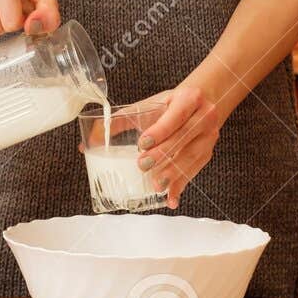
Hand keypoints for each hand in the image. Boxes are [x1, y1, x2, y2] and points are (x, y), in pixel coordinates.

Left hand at [127, 81, 227, 209]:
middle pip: (184, 137)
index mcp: (189, 99)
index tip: (143, 143)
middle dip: (163, 153)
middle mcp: (203, 116)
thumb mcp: (149, 104)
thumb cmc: (171, 104)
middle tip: (142, 165)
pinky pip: (195, 171)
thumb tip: (88, 142)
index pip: (176, 115)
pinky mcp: (208, 152)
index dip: (160, 130)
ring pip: (192, 156)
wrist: (204, 101)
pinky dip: (181, 185)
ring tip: (157, 185)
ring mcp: (209, 136)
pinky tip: (171, 198)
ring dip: (173, 173)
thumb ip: (120, 120)